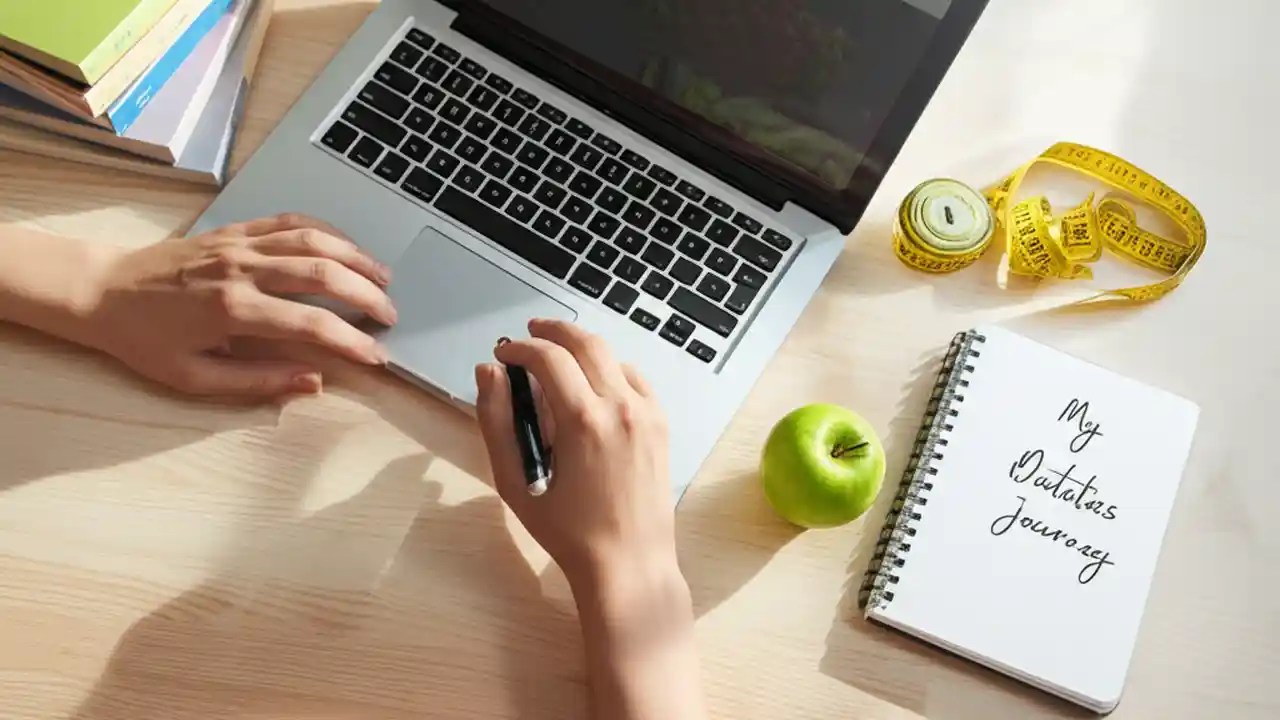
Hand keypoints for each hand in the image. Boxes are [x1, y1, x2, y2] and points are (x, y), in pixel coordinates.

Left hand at [79, 213, 395, 397]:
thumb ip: (257, 382)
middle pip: (323, 272)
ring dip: (355, 257)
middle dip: (366, 294)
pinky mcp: (234, 229)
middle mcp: (242, 270)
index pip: (311, 324)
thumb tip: (313, 381)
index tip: (377, 357)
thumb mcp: (194, 378)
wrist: (102, 291)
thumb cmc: (145, 341)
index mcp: (233, 310)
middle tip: (390, 316)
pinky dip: (325, 230)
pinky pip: (289, 221)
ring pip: (313, 239)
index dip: (352, 341)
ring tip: (383, 278)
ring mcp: (239, 244)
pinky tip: (345, 246)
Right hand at [474, 318, 673, 582]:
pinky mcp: (660, 423)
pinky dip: (609, 370)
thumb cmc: (566, 531)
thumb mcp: (516, 483)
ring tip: (556, 358)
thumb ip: (497, 422)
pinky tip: (592, 385)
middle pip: (585, 342)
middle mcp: (620, 406)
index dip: (519, 348)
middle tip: (527, 334)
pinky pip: (634, 379)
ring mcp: (647, 413)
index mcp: (583, 420)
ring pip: (611, 356)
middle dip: (551, 330)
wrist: (629, 563)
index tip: (502, 356)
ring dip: (580, 348)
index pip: (548, 357)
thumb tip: (489, 372)